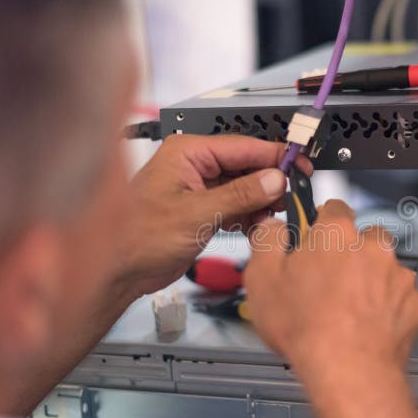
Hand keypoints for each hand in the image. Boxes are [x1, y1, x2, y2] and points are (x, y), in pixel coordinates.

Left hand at [118, 134, 311, 295]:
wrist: (117, 271)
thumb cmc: (136, 237)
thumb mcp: (196, 214)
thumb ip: (240, 195)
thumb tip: (274, 179)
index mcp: (188, 153)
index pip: (243, 146)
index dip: (275, 156)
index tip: (300, 164)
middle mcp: (194, 166)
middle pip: (246, 165)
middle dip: (270, 182)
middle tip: (293, 194)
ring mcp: (199, 189)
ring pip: (245, 187)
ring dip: (261, 201)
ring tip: (274, 215)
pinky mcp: (202, 210)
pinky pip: (236, 205)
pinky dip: (250, 216)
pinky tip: (257, 225)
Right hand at [244, 201, 417, 417]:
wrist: (348, 371)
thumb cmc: (304, 325)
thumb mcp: (262, 279)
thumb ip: (267, 241)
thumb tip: (273, 225)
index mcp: (337, 233)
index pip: (334, 207)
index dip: (321, 222)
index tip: (313, 240)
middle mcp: (374, 247)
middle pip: (365, 237)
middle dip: (350, 253)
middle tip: (329, 283)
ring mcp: (399, 276)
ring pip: (385, 268)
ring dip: (370, 281)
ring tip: (348, 311)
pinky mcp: (414, 305)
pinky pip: (400, 299)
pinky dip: (387, 308)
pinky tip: (367, 327)